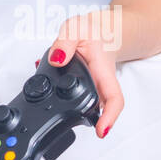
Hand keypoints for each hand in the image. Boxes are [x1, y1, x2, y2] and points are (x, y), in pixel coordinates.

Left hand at [41, 9, 124, 138]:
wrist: (101, 30)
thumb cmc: (92, 30)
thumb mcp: (76, 28)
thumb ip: (64, 43)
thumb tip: (56, 59)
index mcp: (102, 70)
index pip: (114, 98)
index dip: (110, 117)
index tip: (101, 131)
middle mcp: (100, 83)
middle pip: (99, 109)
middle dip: (86, 120)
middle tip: (66, 122)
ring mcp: (94, 87)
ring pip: (87, 105)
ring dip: (71, 109)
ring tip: (53, 108)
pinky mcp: (86, 86)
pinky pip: (76, 96)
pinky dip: (60, 96)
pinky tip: (46, 87)